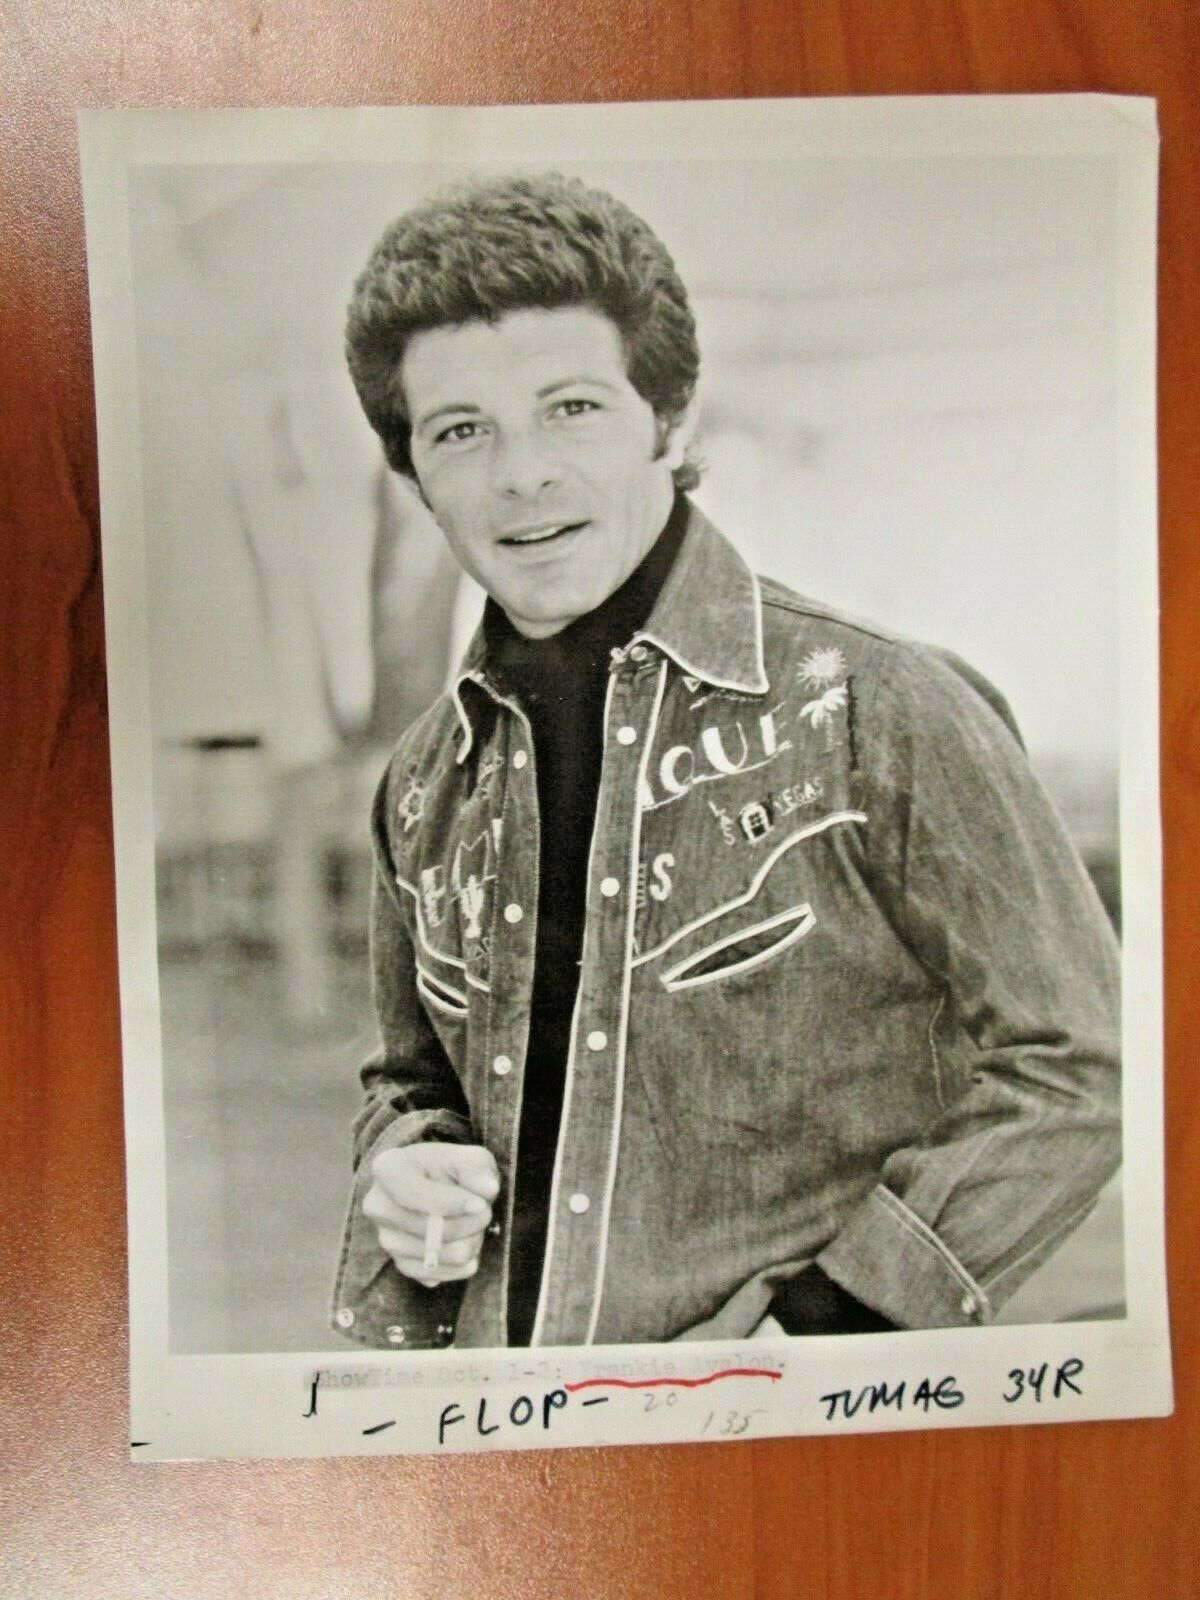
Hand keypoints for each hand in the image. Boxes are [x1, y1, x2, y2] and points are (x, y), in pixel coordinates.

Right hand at [363, 1142, 499, 1287]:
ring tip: (472, 1223)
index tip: (481, 1204)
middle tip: (483, 1209)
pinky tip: (465, 1242)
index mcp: (386, 1170)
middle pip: (436, 1229)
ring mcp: (387, 1240)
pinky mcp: (401, 1265)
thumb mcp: (466, 1156)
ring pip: (448, 1254)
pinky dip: (463, 1262)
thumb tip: (487, 1189)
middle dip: (472, 1221)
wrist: (433, 1185)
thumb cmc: (450, 1167)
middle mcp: (378, 1207)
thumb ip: (477, 1167)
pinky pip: (443, 1275)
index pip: (415, 1194)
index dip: (452, 1203)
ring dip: (472, 1240)